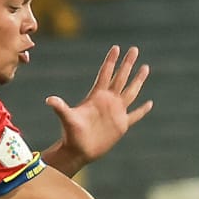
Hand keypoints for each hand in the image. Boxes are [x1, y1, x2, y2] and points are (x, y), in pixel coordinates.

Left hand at [45, 46, 152, 167]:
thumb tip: (49, 100)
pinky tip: (149, 103)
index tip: (116, 47)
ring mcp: (116, 112)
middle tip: (134, 49)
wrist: (79, 150)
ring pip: (131, 92)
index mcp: (96, 96)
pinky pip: (135, 115)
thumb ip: (60, 108)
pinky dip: (142, 110)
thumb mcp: (67, 118)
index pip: (105, 74)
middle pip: (121, 78)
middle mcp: (108, 101)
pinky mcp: (121, 125)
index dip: (111, 61)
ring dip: (138, 80)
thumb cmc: (71, 134)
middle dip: (127, 64)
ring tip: (145, 67)